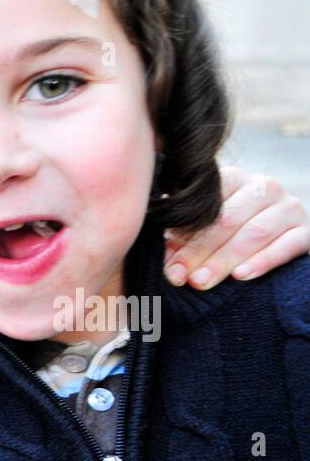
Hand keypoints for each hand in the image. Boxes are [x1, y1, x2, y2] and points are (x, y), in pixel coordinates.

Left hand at [164, 166, 309, 288]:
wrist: (274, 238)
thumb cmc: (223, 235)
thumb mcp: (201, 228)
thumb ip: (180, 235)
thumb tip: (164, 255)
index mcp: (233, 179)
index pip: (208, 203)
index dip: (184, 233)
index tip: (167, 261)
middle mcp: (264, 188)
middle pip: (228, 220)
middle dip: (200, 251)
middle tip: (180, 277)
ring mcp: (288, 208)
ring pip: (255, 233)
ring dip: (225, 259)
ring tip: (201, 281)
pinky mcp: (306, 231)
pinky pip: (288, 245)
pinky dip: (264, 261)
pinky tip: (241, 275)